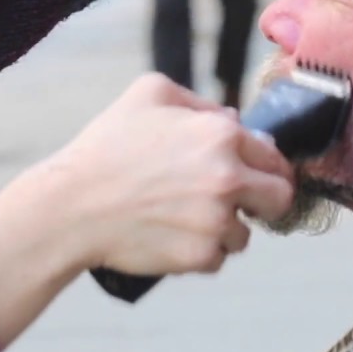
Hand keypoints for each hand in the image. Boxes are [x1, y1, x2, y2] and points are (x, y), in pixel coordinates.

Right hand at [42, 73, 292, 275]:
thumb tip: (235, 119)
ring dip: (223, 229)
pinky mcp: (201, 256)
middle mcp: (228, 178)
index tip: (258, 177)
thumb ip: (199, 101)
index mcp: (221, 135)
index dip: (267, 167)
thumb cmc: (105, 147)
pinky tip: (169, 235)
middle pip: (280, 199)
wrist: (72, 206)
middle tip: (244, 204)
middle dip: (265, 202)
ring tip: (183, 218)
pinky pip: (217, 258)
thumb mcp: (148, 93)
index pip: (274, 156)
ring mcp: (216, 221)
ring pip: (244, 233)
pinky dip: (199, 252)